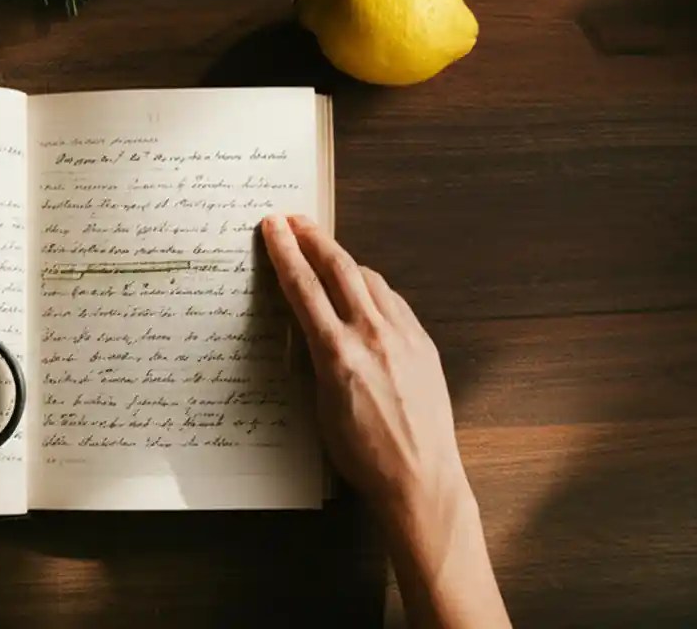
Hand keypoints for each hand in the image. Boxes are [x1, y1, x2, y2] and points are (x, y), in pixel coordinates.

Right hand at [261, 215, 465, 508]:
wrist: (420, 478)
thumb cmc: (362, 455)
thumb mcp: (319, 407)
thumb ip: (313, 359)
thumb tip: (305, 327)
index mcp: (337, 353)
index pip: (303, 288)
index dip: (284, 252)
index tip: (272, 226)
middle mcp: (372, 335)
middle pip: (339, 268)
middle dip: (313, 238)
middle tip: (294, 219)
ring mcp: (404, 336)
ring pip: (370, 279)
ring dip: (343, 260)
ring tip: (324, 251)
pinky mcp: (424, 344)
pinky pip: (394, 301)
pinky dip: (372, 288)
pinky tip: (363, 291)